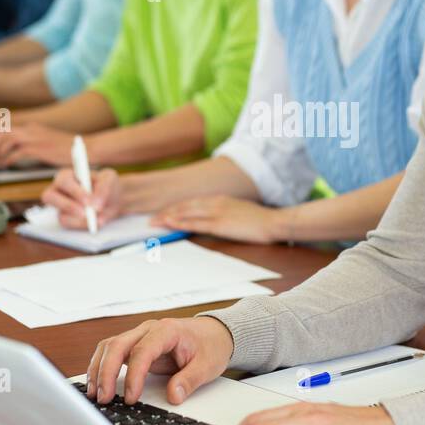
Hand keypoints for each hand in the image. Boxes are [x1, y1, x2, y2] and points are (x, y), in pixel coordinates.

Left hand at [0, 121, 75, 167]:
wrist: (87, 148)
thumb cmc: (69, 151)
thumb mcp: (46, 144)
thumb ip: (31, 145)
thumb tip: (14, 154)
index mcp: (31, 128)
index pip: (3, 128)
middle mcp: (30, 130)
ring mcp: (35, 138)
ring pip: (4, 141)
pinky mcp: (39, 149)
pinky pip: (16, 152)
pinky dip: (7, 160)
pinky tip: (5, 167)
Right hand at [41, 166, 124, 227]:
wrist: (112, 201)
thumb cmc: (107, 186)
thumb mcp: (110, 181)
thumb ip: (104, 189)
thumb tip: (95, 204)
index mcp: (66, 176)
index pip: (63, 181)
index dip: (74, 191)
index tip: (88, 201)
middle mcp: (58, 190)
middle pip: (49, 197)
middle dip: (68, 206)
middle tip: (87, 213)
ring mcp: (59, 207)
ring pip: (61, 215)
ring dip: (79, 220)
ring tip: (97, 219)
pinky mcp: (65, 219)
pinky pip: (69, 225)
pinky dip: (82, 225)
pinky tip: (94, 222)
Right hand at [86, 316, 234, 405]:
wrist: (214, 333)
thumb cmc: (210, 346)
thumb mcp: (207, 366)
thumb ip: (189, 381)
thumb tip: (173, 396)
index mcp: (167, 331)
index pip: (142, 351)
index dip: (134, 376)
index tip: (131, 398)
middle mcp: (148, 330)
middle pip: (117, 346)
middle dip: (106, 373)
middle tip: (104, 398)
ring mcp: (139, 335)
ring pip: (109, 347)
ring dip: (99, 369)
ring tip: (96, 394)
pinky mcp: (135, 345)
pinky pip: (112, 352)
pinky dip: (102, 366)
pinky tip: (98, 384)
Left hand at [151, 195, 283, 244]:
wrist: (273, 222)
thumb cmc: (261, 221)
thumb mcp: (240, 213)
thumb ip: (226, 214)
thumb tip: (217, 221)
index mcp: (220, 200)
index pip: (192, 203)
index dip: (176, 208)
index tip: (163, 213)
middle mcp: (215, 203)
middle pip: (185, 207)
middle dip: (167, 212)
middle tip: (151, 219)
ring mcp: (217, 212)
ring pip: (186, 213)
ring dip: (168, 217)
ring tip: (153, 222)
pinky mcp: (220, 224)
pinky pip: (195, 223)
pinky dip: (180, 223)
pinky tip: (170, 224)